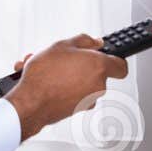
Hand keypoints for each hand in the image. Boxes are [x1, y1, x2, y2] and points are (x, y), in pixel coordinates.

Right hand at [3, 34, 128, 139]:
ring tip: (46, 68)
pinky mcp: (77, 110)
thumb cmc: (45, 76)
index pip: (121, 65)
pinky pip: (71, 93)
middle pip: (95, 72)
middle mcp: (98, 86)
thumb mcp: (62, 45)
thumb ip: (84, 41)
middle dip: (79, 64)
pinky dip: (60, 86)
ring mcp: (88, 100)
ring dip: (65, 74)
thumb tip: (95, 42)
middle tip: (63, 58)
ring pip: (80, 82)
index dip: (114, 58)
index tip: (106, 55)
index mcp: (99, 67)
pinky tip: (44, 80)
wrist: (30, 104)